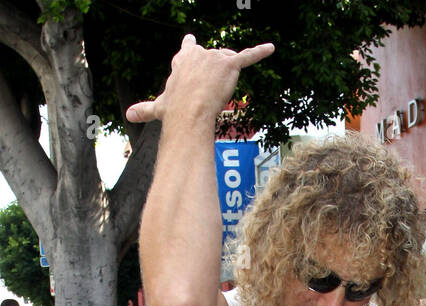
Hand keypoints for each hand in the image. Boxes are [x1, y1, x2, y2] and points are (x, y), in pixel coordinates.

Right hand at [126, 33, 274, 125]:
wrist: (189, 110)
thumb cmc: (174, 109)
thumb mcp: (159, 107)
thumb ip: (146, 109)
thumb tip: (128, 116)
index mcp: (183, 59)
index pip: (189, 48)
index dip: (191, 51)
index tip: (192, 43)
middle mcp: (200, 53)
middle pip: (213, 57)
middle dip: (215, 71)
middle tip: (209, 90)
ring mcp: (215, 57)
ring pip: (228, 61)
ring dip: (228, 75)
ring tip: (221, 92)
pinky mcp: (231, 64)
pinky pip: (248, 56)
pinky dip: (260, 53)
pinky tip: (271, 48)